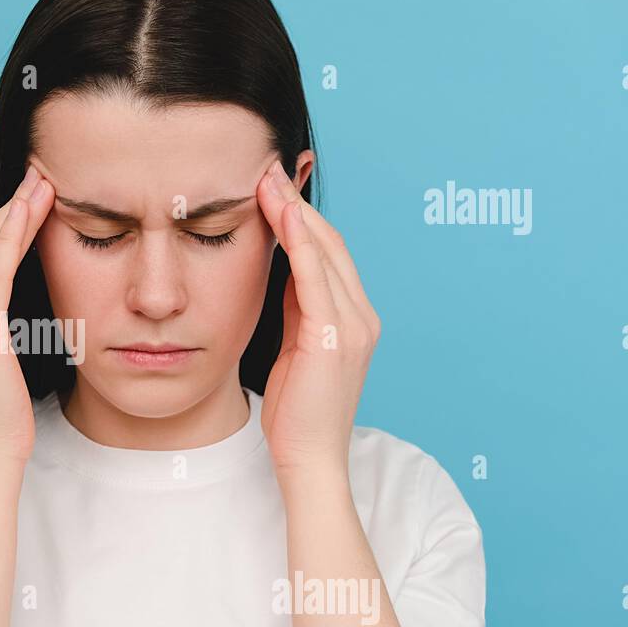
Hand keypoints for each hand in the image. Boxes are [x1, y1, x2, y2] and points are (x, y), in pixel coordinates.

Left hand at [254, 159, 380, 478]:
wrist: (310, 459)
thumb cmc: (297, 414)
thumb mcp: (296, 350)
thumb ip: (297, 310)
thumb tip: (282, 274)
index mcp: (353, 318)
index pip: (328, 253)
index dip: (302, 216)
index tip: (274, 186)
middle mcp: (361, 315)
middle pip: (330, 242)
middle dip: (298, 203)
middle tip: (267, 167)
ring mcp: (353, 325)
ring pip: (324, 250)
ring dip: (295, 210)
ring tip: (266, 178)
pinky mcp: (334, 336)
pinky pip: (315, 276)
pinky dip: (299, 240)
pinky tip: (280, 213)